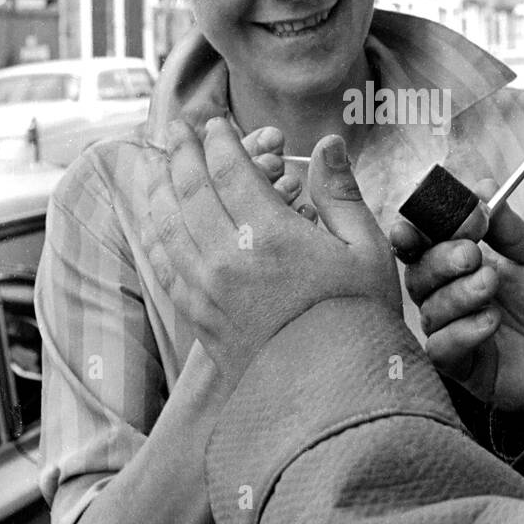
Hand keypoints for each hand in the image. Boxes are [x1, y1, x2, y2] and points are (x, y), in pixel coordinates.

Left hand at [142, 119, 401, 390]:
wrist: (336, 400)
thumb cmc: (361, 322)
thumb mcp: (368, 251)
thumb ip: (340, 193)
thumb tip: (326, 143)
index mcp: (270, 235)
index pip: (227, 169)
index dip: (218, 139)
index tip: (214, 122)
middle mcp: (228, 259)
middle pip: (188, 190)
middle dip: (181, 153)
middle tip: (178, 129)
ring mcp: (207, 291)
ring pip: (166, 225)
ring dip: (158, 188)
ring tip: (155, 165)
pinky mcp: (200, 320)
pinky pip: (164, 266)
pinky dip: (156, 235)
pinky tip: (156, 224)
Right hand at [390, 181, 523, 413]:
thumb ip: (506, 225)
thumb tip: (482, 186)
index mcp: (458, 261)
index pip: (419, 243)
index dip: (410, 232)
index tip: (416, 225)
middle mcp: (447, 294)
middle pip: (417, 274)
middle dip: (440, 260)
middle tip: (471, 254)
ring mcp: (452, 330)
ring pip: (429, 310)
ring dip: (458, 294)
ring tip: (491, 286)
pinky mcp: (462, 365)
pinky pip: (441, 348)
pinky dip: (462, 332)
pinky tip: (491, 322)